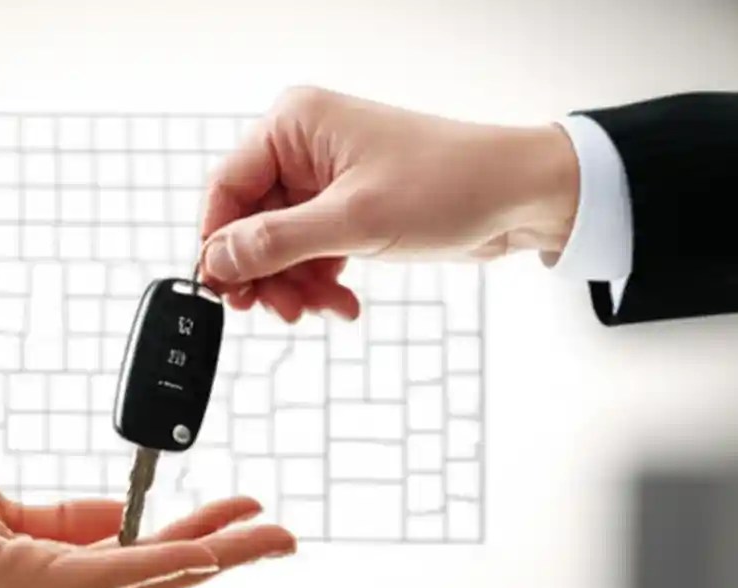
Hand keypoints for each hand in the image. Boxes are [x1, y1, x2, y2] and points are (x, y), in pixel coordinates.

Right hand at [198, 86, 579, 322]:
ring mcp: (326, 180)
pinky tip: (342, 304)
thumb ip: (276, 242)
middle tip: (279, 312)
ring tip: (322, 309)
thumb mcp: (354, 220)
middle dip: (266, 273)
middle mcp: (304, 147)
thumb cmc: (450, 184)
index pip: (226, 187)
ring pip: (280, 246)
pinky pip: (311, 253)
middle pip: (251, 223)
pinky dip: (320, 283)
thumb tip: (217, 261)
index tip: (223, 291)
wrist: (521, 198)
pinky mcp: (348, 209)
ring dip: (295, 285)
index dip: (219, 244)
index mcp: (295, 125)